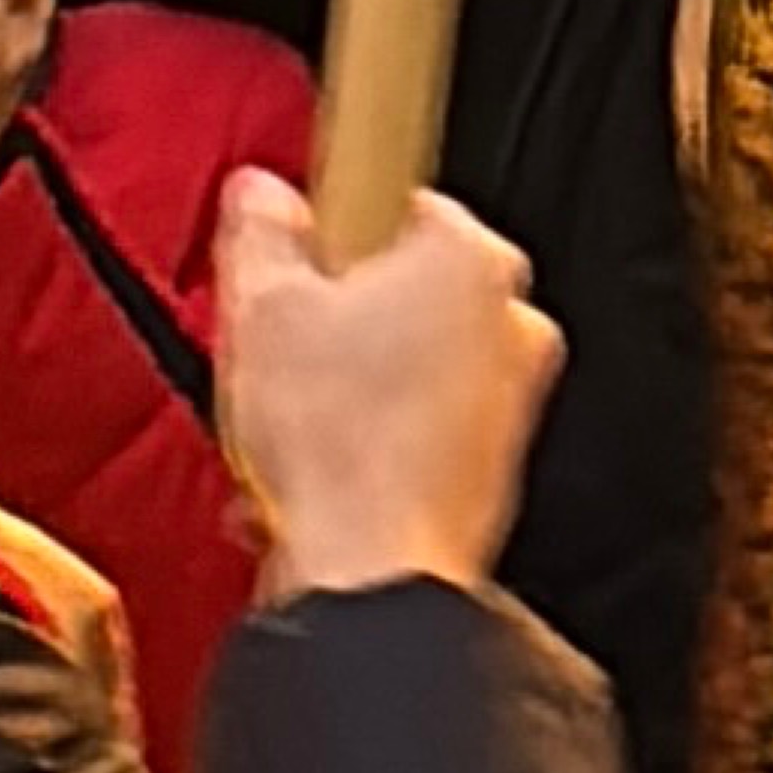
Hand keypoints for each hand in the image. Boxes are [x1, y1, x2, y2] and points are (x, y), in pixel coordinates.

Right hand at [215, 170, 558, 598]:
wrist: (367, 577)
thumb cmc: (336, 444)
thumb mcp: (263, 308)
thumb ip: (260, 231)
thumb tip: (260, 195)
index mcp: (471, 257)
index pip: (404, 206)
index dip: (335, 238)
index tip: (299, 268)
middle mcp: (512, 325)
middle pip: (407, 297)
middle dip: (343, 326)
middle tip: (287, 354)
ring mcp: (510, 405)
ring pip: (409, 375)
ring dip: (350, 397)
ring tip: (288, 431)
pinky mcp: (491, 476)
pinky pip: (417, 442)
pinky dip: (368, 456)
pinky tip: (309, 482)